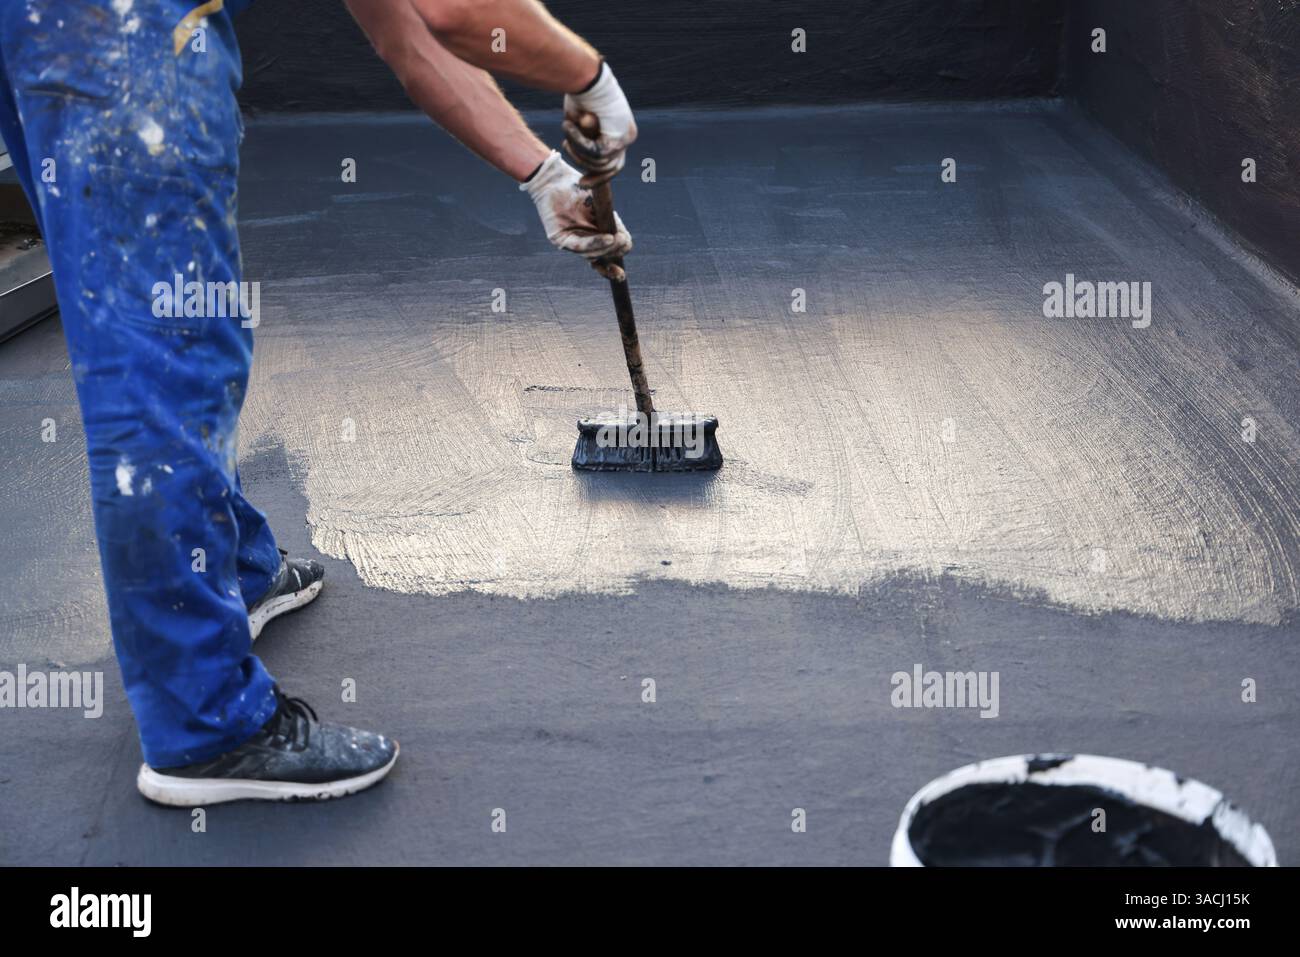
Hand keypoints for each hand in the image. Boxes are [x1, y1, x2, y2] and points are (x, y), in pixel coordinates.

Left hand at [521, 150, 631, 276]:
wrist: (553, 178)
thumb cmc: (577, 189)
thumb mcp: (600, 207)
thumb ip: (611, 222)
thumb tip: (625, 240)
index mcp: (593, 237)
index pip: (609, 252)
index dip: (620, 251)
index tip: (626, 243)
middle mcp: (581, 243)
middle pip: (602, 256)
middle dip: (615, 250)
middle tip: (623, 240)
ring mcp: (570, 242)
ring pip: (592, 254)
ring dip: (607, 248)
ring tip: (617, 239)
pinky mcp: (559, 239)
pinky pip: (579, 245)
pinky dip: (595, 243)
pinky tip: (608, 238)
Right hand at [562, 61, 636, 184]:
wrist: (588, 76)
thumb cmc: (581, 91)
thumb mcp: (581, 118)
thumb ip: (584, 136)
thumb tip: (578, 152)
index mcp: (621, 131)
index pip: (614, 160)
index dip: (599, 175)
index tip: (584, 182)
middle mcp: (627, 137)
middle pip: (612, 168)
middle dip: (596, 178)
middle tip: (581, 183)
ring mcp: (624, 138)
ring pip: (598, 162)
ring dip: (578, 150)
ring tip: (567, 129)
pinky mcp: (616, 138)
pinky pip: (593, 152)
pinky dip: (577, 140)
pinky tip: (568, 125)